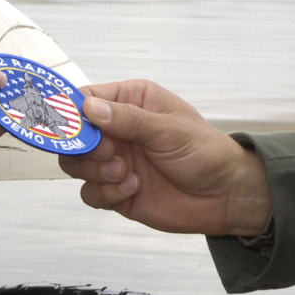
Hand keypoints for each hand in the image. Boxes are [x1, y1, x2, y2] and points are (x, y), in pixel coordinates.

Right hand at [59, 79, 271, 236]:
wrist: (225, 195)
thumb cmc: (205, 152)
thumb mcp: (169, 129)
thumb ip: (128, 119)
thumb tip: (89, 108)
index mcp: (130, 101)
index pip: (85, 98)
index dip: (71, 112)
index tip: (69, 126)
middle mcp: (117, 130)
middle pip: (73, 135)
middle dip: (84, 147)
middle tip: (109, 154)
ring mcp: (114, 161)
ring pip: (76, 165)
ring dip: (95, 171)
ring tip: (124, 173)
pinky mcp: (116, 191)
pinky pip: (91, 193)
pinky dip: (107, 193)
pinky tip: (134, 188)